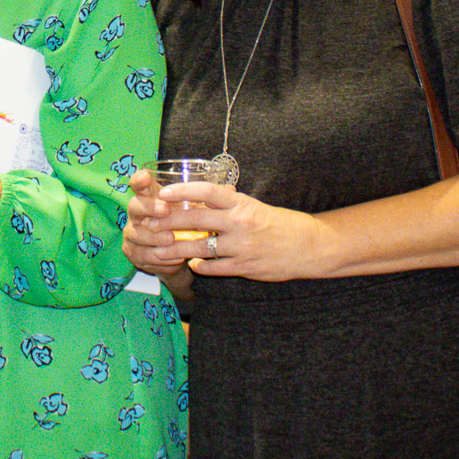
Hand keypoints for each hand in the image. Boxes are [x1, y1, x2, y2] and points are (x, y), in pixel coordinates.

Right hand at [122, 168, 188, 277]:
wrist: (173, 255)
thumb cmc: (181, 225)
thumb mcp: (190, 210)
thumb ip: (199, 200)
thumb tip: (228, 190)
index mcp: (148, 197)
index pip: (138, 183)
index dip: (139, 180)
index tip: (147, 178)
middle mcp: (136, 214)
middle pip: (134, 206)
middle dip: (149, 207)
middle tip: (165, 210)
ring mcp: (132, 233)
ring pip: (137, 234)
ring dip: (155, 236)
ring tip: (171, 238)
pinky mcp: (134, 253)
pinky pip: (144, 256)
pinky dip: (160, 257)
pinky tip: (175, 257)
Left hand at [127, 176, 333, 281]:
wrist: (310, 247)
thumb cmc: (280, 223)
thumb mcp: (255, 206)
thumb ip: (230, 203)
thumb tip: (203, 196)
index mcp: (242, 204)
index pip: (207, 192)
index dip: (182, 191)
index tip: (162, 193)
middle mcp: (239, 223)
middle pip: (195, 220)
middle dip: (167, 222)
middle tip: (148, 224)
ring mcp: (241, 247)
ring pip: (199, 248)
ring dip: (175, 249)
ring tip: (157, 251)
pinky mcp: (245, 267)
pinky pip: (215, 268)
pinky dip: (201, 266)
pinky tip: (191, 265)